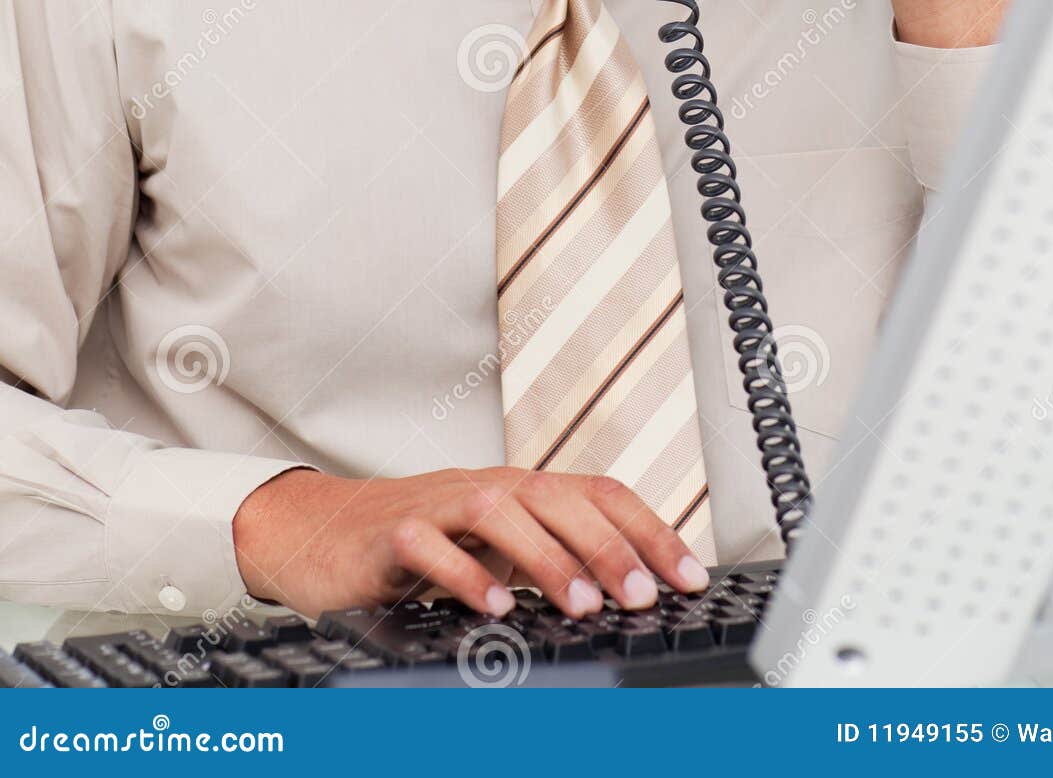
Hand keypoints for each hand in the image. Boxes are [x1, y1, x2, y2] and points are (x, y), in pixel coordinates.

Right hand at [232, 465, 708, 620]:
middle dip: (608, 546)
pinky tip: (496, 608)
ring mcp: (438, 504)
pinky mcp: (391, 533)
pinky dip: (466, 574)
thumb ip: (548, 563)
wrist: (320, 532)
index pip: (599, 494)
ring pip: (501, 510)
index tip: (690, 577)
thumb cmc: (417, 542)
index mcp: (521, 490)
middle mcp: (487, 486)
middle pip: (557, 496)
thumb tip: (623, 595)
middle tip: (644, 595)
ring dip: (548, 557)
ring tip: (584, 605)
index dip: (649, 530)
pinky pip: (430, 544)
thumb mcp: (493, 550)